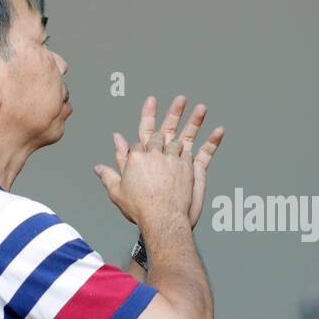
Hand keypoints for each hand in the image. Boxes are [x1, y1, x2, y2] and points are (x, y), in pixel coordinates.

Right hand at [97, 95, 224, 229]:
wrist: (161, 220)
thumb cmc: (138, 208)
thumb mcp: (117, 191)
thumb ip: (110, 173)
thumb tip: (98, 165)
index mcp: (137, 158)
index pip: (138, 143)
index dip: (139, 145)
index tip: (141, 142)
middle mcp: (156, 154)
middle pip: (162, 131)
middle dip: (171, 114)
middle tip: (179, 98)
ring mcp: (176, 159)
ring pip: (184, 136)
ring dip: (194, 120)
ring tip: (200, 106)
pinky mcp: (190, 168)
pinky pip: (204, 153)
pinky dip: (213, 141)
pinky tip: (220, 130)